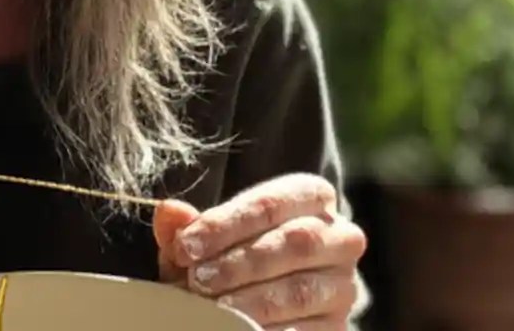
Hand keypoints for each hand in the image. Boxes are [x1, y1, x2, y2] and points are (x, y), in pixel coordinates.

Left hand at [154, 174, 365, 330]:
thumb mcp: (212, 237)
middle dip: (239, 262)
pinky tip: (234, 328)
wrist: (274, 296)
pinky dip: (266, 329)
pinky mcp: (339, 326)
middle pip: (294, 242)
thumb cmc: (238, 253)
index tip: (186, 246)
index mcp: (312, 197)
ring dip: (250, 301)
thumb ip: (189, 226)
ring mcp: (344, 285)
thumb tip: (169, 212)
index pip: (271, 203)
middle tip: (197, 279)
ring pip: (301, 291)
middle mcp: (340, 236)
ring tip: (211, 308)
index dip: (226, 224)